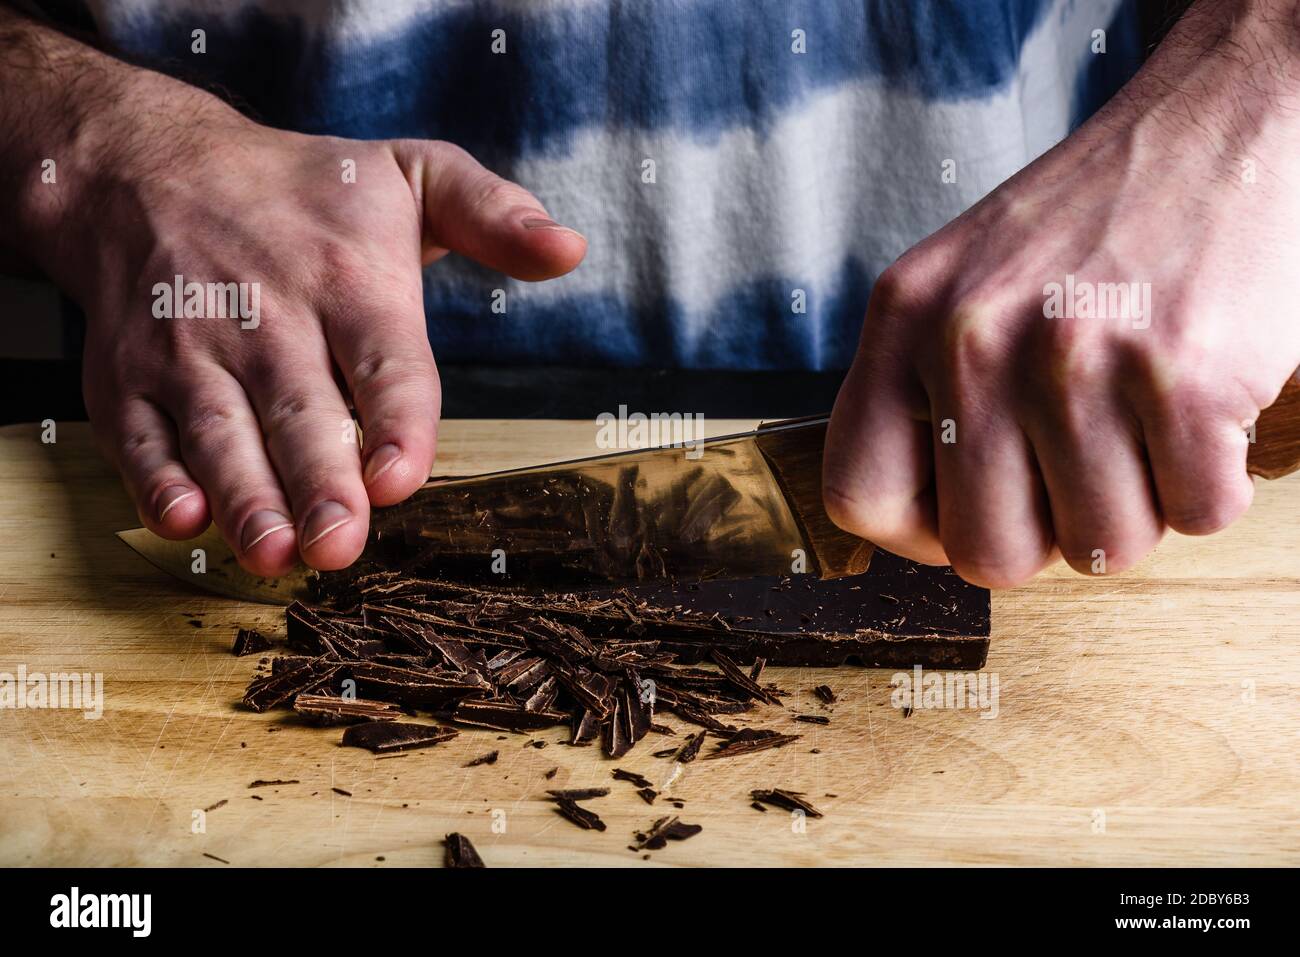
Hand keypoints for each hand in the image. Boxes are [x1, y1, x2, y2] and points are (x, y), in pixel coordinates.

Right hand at [35, 72, 584, 574]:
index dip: (393, 422)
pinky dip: (156, 480)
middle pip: (300, 411)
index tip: (399, 478)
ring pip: (221, 433)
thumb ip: (492, 214)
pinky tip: (182, 522)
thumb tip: (570, 250)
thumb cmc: (305, 189)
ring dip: (247, 497)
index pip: (383, 361)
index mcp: (349, 280)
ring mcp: (192, 350)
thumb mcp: (411, 174)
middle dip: (319, 480)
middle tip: (339, 542)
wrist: (151, 168)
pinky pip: (140, 436)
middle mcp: (269, 318)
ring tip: (274, 552)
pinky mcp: (130, 377)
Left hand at [823, 0, 1299, 586]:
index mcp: (904, 319)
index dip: (919, 535)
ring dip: (1135, 506)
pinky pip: (1197, 515)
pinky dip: (1209, 480)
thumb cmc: (1085, 225)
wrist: (1216, 126)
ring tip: (1139, 422)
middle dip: (1043, 534)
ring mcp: (1075, 357)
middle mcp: (973, 338)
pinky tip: (1197, 406)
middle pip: (986, 553)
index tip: (966, 517)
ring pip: (1100, 548)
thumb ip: (921, 393)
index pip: (859, 498)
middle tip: (1076, 470)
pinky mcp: (1184, 374)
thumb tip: (925, 528)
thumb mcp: (957, 285)